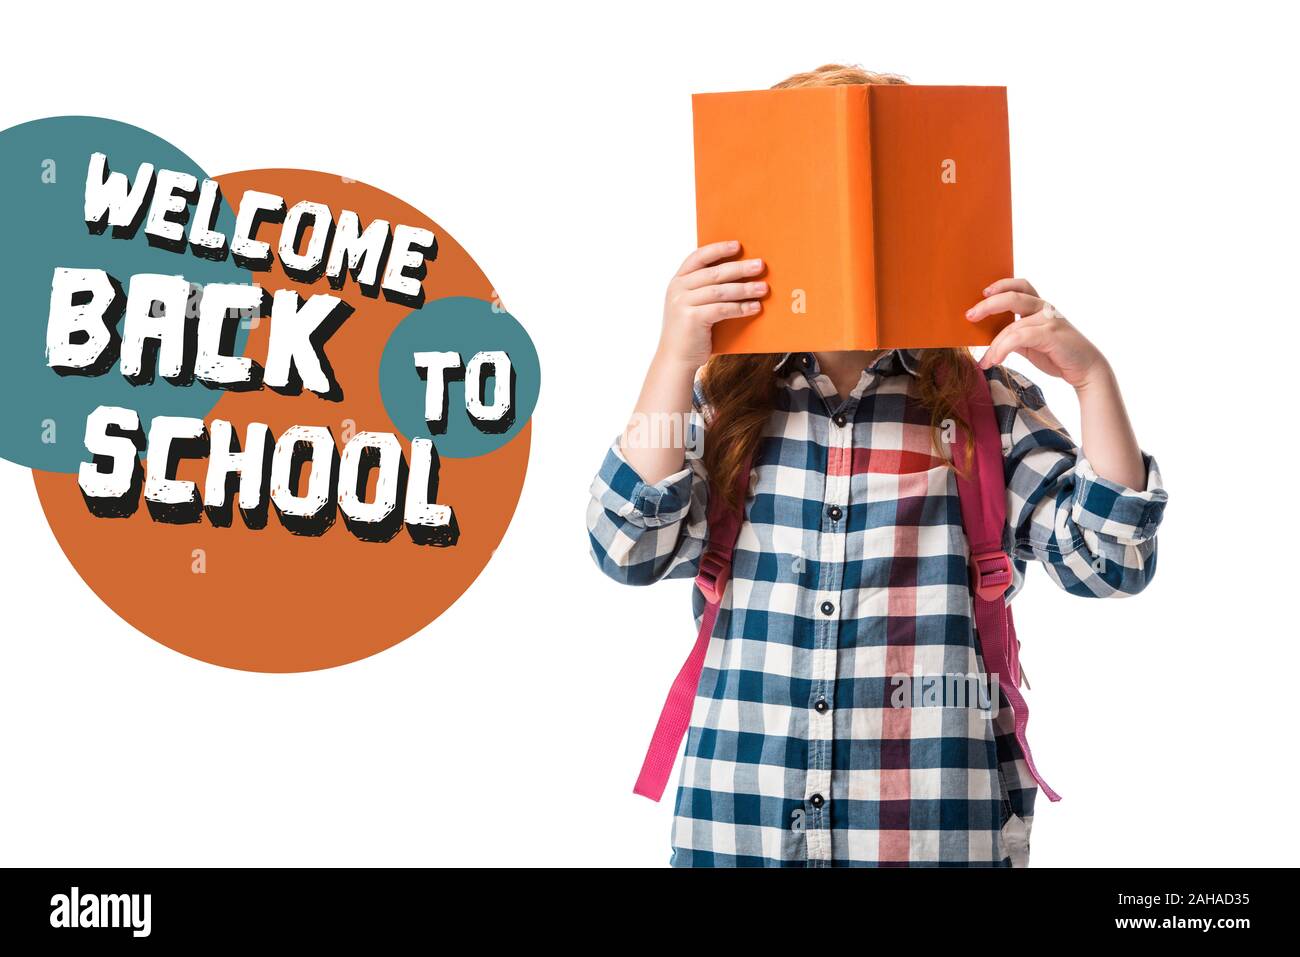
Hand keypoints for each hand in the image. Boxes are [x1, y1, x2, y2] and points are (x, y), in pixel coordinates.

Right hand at [658, 241, 766, 369]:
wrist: (675, 359)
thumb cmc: (691, 331)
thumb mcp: (693, 304)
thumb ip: (707, 289)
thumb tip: (740, 274)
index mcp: (678, 281)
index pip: (698, 257)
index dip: (718, 249)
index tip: (738, 245)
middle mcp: (677, 289)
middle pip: (714, 273)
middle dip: (739, 268)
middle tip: (760, 265)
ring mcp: (682, 304)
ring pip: (720, 291)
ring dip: (745, 288)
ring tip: (763, 288)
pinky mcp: (692, 319)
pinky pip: (722, 309)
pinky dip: (741, 307)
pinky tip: (755, 307)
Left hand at [966, 278, 1108, 389]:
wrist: (1084, 368)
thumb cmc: (1055, 353)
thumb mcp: (1029, 343)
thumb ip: (1012, 335)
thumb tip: (986, 338)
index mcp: (1039, 306)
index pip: (1020, 286)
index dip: (1001, 285)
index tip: (982, 293)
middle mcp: (1044, 308)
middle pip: (1013, 297)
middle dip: (988, 305)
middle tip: (970, 316)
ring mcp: (1049, 320)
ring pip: (1013, 325)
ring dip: (994, 344)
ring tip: (984, 360)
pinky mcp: (1051, 334)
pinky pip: (1019, 338)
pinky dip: (1003, 349)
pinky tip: (995, 360)